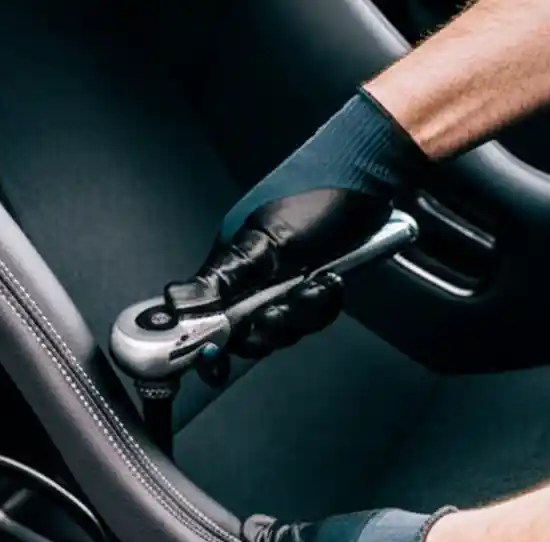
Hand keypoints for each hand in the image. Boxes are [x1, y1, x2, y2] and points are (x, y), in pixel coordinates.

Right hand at [165, 91, 428, 357]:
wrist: (371, 179)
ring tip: (319, 284)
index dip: (212, 338)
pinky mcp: (311, 287)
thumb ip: (226, 276)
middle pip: (248, 332)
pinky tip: (332, 283)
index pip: (207, 315)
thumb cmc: (316, 194)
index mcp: (229, 262)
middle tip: (286, 308)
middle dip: (272, 327)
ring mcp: (282, 284)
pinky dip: (324, 305)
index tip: (218, 355)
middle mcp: (251, 277)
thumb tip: (177, 301)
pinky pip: (310, 317)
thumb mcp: (267, 238)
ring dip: (304, 314)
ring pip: (283, 327)